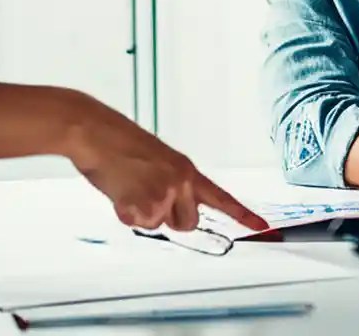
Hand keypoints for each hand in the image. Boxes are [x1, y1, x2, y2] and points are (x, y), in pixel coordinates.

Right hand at [64, 95, 267, 231]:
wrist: (96, 132)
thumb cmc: (120, 145)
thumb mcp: (157, 161)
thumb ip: (171, 183)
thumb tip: (168, 210)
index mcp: (187, 169)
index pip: (220, 196)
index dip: (242, 214)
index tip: (262, 226)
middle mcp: (181, 182)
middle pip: (188, 223)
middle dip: (169, 218)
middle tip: (146, 196)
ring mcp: (163, 193)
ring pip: (160, 224)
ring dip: (143, 214)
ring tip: (128, 187)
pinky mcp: (142, 203)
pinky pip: (137, 223)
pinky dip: (124, 213)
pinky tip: (118, 191)